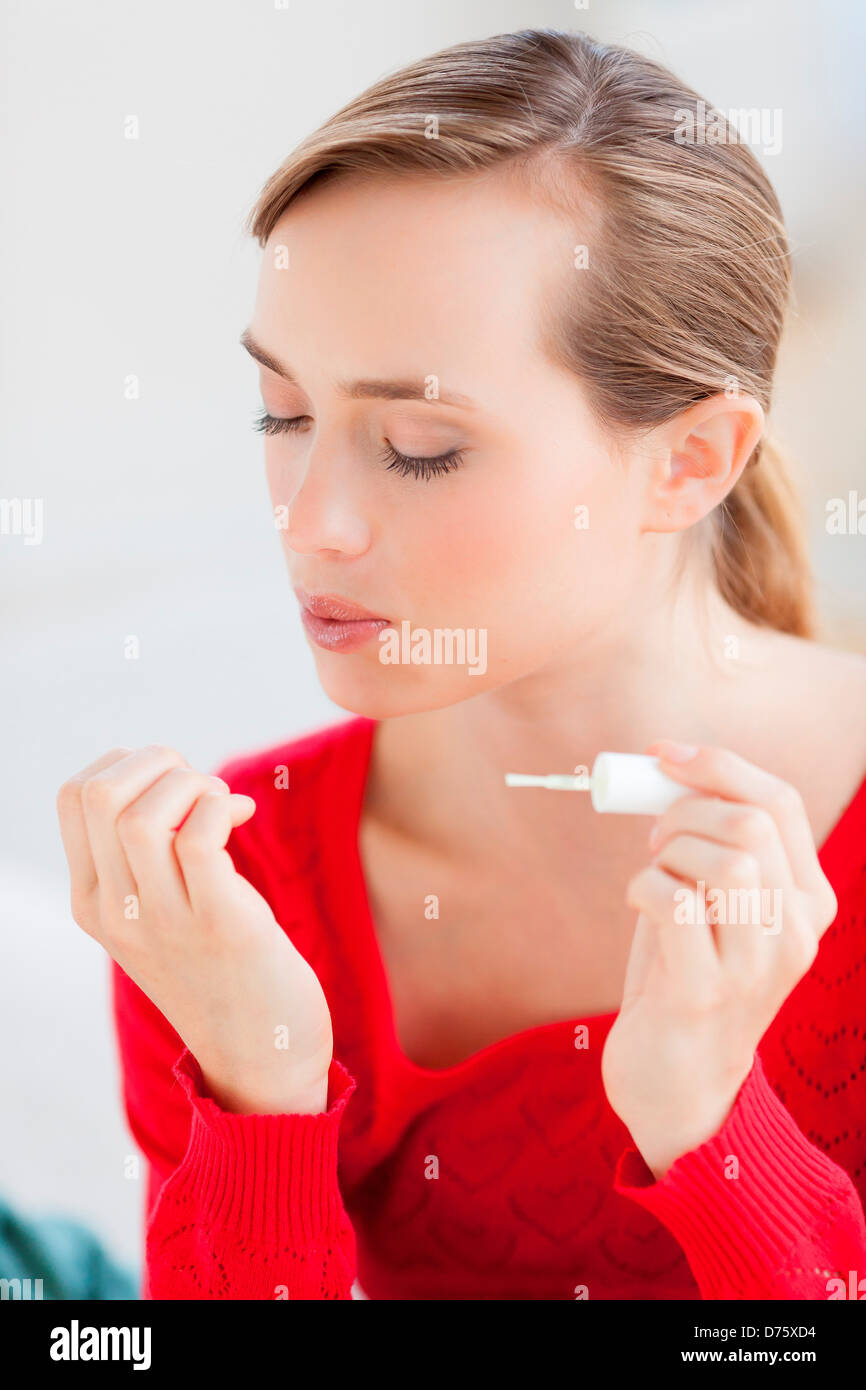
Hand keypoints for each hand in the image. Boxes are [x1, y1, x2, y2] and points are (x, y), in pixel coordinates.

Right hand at [57, 746, 333, 1114]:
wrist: (261, 1059)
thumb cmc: (223, 969)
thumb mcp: (164, 914)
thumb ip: (154, 857)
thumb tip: (183, 778)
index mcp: (94, 902)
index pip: (72, 797)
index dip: (126, 764)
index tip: (172, 785)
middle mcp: (116, 913)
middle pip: (98, 795)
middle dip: (157, 763)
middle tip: (201, 789)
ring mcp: (164, 922)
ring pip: (143, 814)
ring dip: (192, 783)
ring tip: (223, 804)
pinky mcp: (220, 926)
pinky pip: (199, 838)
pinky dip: (221, 807)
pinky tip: (245, 815)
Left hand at [601, 740, 837, 1178]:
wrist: (676, 1087)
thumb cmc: (686, 979)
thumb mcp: (714, 906)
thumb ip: (709, 846)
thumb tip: (666, 771)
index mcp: (807, 901)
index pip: (780, 802)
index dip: (717, 763)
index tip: (663, 753)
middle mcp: (796, 932)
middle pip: (751, 823)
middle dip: (684, 809)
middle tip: (654, 839)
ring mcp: (757, 965)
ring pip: (725, 858)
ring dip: (667, 851)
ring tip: (650, 875)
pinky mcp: (707, 991)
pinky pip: (675, 901)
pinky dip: (643, 885)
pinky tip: (638, 904)